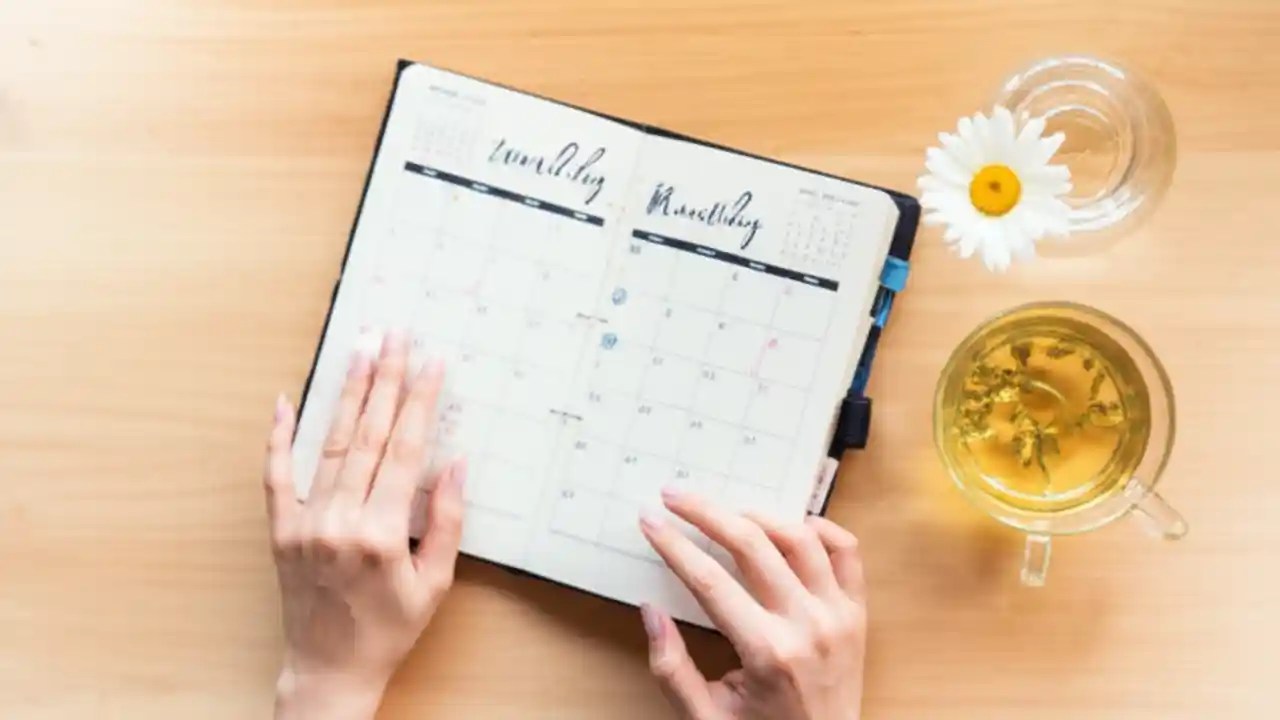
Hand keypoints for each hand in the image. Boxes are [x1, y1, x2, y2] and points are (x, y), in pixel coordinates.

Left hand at [264, 332, 466, 719]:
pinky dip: (279, 437)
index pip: (405, 451)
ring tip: (360, 350)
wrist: (329, 670)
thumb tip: (454, 464)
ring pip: (329, 444)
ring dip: (347, 394)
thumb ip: (445, 521)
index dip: (420, 402)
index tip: (432, 363)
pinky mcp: (281, 531)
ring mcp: (305, 523)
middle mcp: (339, 521)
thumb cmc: (389, 631)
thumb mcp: (435, 583)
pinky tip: (286, 400)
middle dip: (384, 379)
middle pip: (367, 435)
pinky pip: (276, 476)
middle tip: (393, 335)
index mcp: (381, 533)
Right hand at [639, 489, 867, 719]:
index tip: (650, 522)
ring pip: (800, 539)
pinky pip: (847, 552)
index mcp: (767, 653)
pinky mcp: (858, 613)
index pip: (710, 582)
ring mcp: (838, 615)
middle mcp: (807, 626)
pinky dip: (820, 529)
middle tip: (676, 497)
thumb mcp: (706, 717)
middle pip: (751, 546)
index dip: (674, 546)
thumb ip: (672, 668)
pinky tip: (790, 525)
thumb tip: (650, 611)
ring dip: (760, 515)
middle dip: (706, 513)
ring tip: (727, 511)